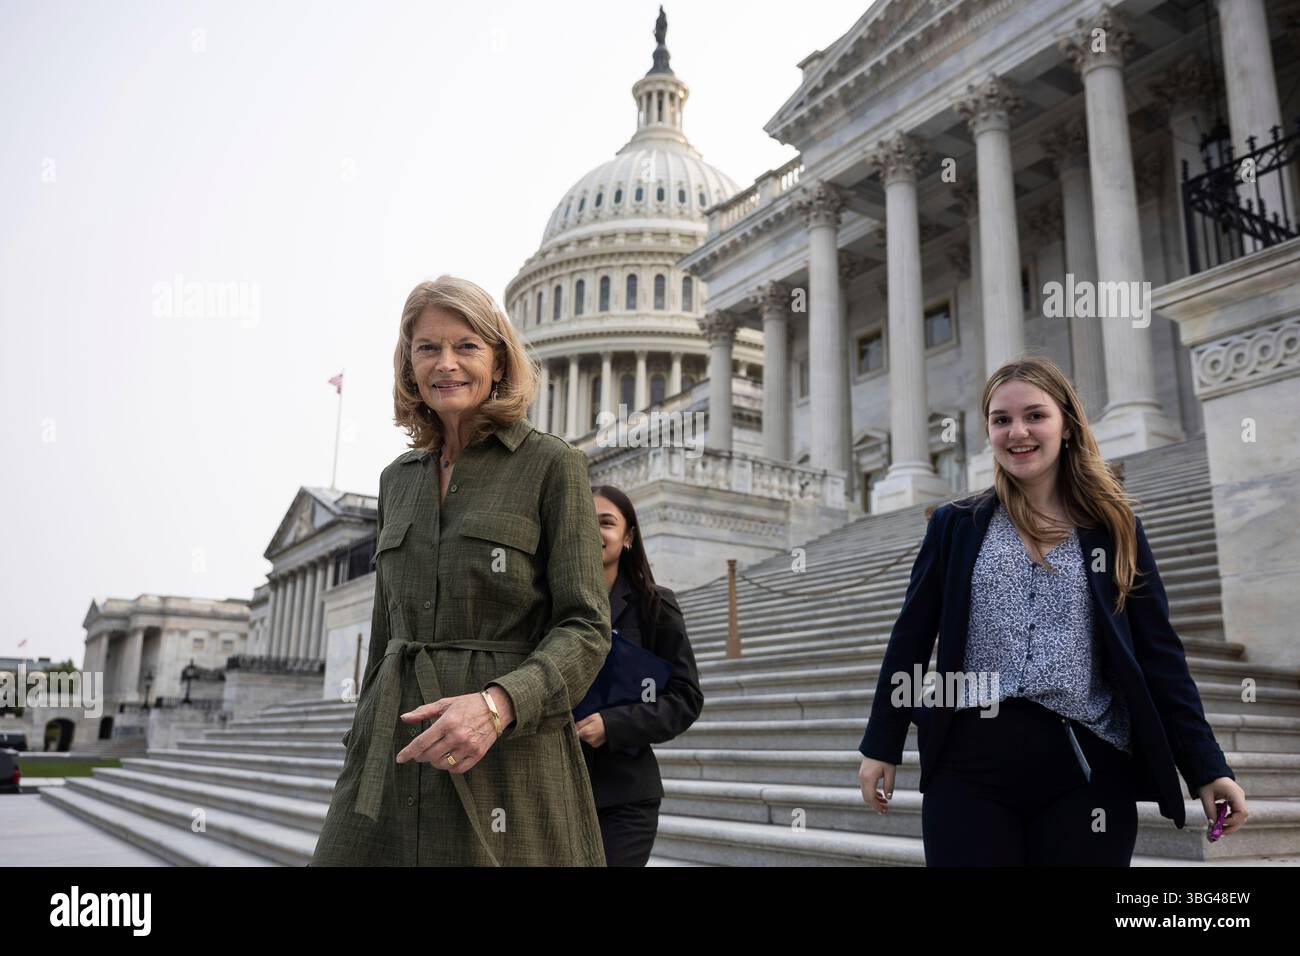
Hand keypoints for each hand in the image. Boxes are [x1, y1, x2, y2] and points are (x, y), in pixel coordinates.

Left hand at [396, 688, 511, 773]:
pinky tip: (449, 759)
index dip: (408, 752)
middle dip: (421, 756)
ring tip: (436, 754)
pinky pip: (457, 769)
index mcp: (447, 722)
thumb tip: (404, 718)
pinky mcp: (477, 754)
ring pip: (443, 764)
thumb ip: (423, 712)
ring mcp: (468, 747)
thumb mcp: (445, 703)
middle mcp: (457, 736)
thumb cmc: (468, 704)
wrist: (496, 709)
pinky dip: (450, 767)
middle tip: (421, 752)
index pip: (422, 742)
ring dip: (435, 762)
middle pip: (430, 756)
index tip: (400, 758)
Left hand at [575, 713, 606, 747]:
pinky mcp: (595, 745)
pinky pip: (588, 741)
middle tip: (586, 726)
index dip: (574, 730)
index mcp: (586, 731)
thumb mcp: (590, 718)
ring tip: (591, 729)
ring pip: (583, 739)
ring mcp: (592, 743)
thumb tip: (572, 727)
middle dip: (580, 732)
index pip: (574, 734)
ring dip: (585, 735)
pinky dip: (589, 738)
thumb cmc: (601, 720)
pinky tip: (594, 733)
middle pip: (579, 737)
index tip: (576, 727)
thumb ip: (580, 724)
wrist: (613, 726)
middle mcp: (589, 739)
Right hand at [858, 756, 894, 813]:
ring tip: (885, 802)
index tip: (883, 811)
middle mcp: (862, 779)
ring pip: (865, 793)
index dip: (877, 806)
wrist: (877, 746)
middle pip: (866, 797)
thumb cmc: (885, 759)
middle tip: (885, 810)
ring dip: (874, 800)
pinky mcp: (862, 774)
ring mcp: (861, 776)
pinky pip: (865, 788)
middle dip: (875, 805)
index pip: (871, 798)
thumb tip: (888, 798)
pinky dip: (871, 793)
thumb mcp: (890, 773)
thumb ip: (889, 787)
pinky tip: (880, 795)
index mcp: (869, 779)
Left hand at [1197, 777, 1248, 836]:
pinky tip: (1217, 815)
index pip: (1242, 812)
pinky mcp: (1234, 800)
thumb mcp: (1205, 795)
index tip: (1221, 823)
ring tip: (1217, 826)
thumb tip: (1213, 824)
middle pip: (1242, 816)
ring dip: (1229, 822)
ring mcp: (1238, 798)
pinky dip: (1227, 817)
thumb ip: (1210, 810)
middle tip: (1220, 832)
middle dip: (1232, 826)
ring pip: (1239, 816)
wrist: (1207, 769)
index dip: (1233, 820)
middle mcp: (1240, 796)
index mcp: (1235, 793)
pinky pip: (1234, 812)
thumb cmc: (1206, 780)